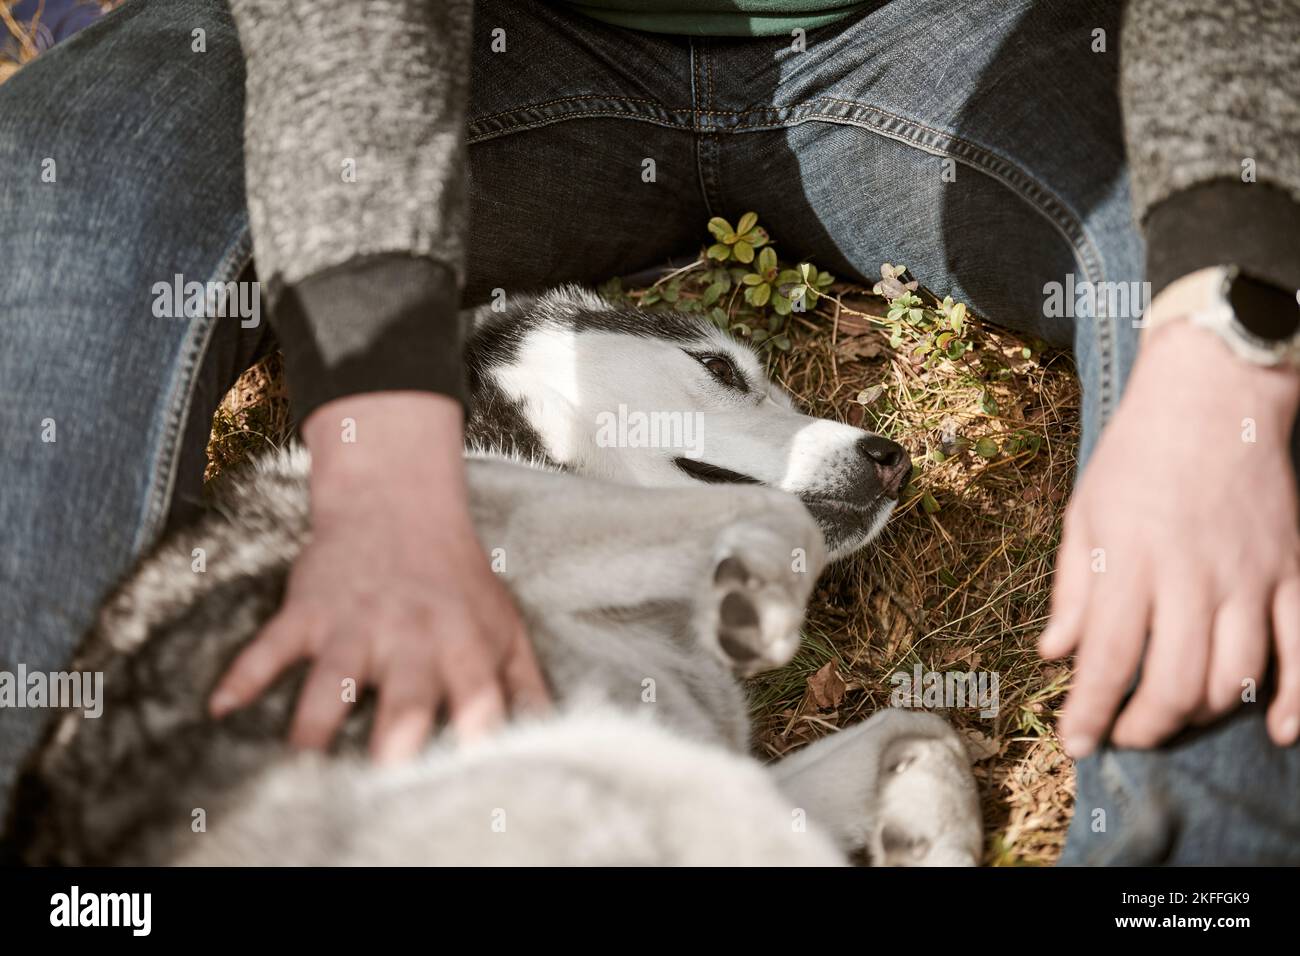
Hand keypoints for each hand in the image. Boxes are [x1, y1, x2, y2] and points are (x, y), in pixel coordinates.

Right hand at [209, 391, 548, 761]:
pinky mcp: (309, 612)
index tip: (472, 781)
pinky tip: (219, 709)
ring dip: (313, 724)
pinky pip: (270, 646)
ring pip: (331, 683)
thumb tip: (553, 740)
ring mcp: (356, 626)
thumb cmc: (458, 578)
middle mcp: (412, 640)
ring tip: (300, 767)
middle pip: (406, 700)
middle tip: (384, 787)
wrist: (398, 504)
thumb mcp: (504, 625)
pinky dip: (242, 675)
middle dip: (396, 743)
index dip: (479, 736)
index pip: (479, 698)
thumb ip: (526, 686)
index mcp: (465, 648)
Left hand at [1040, 320, 1299, 754]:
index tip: (1076, 742)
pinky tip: (1274, 730)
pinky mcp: (1292, 570)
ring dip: (1200, 715)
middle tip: (1123, 734)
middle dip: (1144, 725)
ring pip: (1234, 677)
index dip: (1091, 712)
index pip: (1109, 658)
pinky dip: (1296, 700)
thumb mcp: (1085, 513)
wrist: (1214, 394)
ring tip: (1170, 718)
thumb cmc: (1138, 454)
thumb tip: (1055, 652)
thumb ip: (1073, 588)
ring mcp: (1250, 576)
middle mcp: (1191, 575)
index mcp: (1130, 560)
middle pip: (1174, 682)